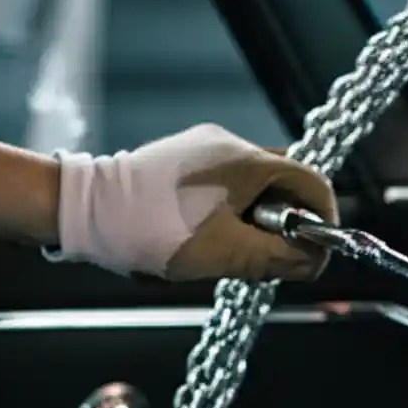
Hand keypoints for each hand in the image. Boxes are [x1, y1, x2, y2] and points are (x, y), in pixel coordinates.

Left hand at [45, 124, 338, 281]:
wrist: (84, 210)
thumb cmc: (153, 230)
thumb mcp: (224, 254)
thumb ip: (279, 258)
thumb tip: (315, 262)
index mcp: (249, 162)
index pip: (313, 184)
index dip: (323, 222)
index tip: (316, 256)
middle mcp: (232, 144)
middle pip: (287, 184)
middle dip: (286, 225)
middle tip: (268, 260)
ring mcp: (205, 147)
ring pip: (256, 186)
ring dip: (256, 221)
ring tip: (229, 251)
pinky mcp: (183, 156)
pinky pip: (227, 183)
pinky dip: (231, 211)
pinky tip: (205, 235)